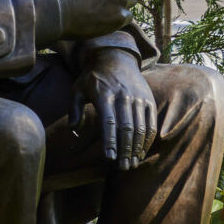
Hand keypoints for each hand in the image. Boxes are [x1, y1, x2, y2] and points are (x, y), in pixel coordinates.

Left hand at [80, 49, 157, 170]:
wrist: (116, 56)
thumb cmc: (94, 77)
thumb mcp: (78, 88)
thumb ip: (74, 109)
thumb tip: (73, 130)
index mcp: (104, 94)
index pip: (109, 122)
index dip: (110, 141)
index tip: (109, 158)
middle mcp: (123, 95)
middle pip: (127, 127)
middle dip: (125, 150)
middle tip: (122, 167)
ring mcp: (138, 97)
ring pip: (141, 127)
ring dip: (137, 148)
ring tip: (132, 164)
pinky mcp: (148, 99)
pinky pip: (151, 122)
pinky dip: (148, 139)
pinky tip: (141, 152)